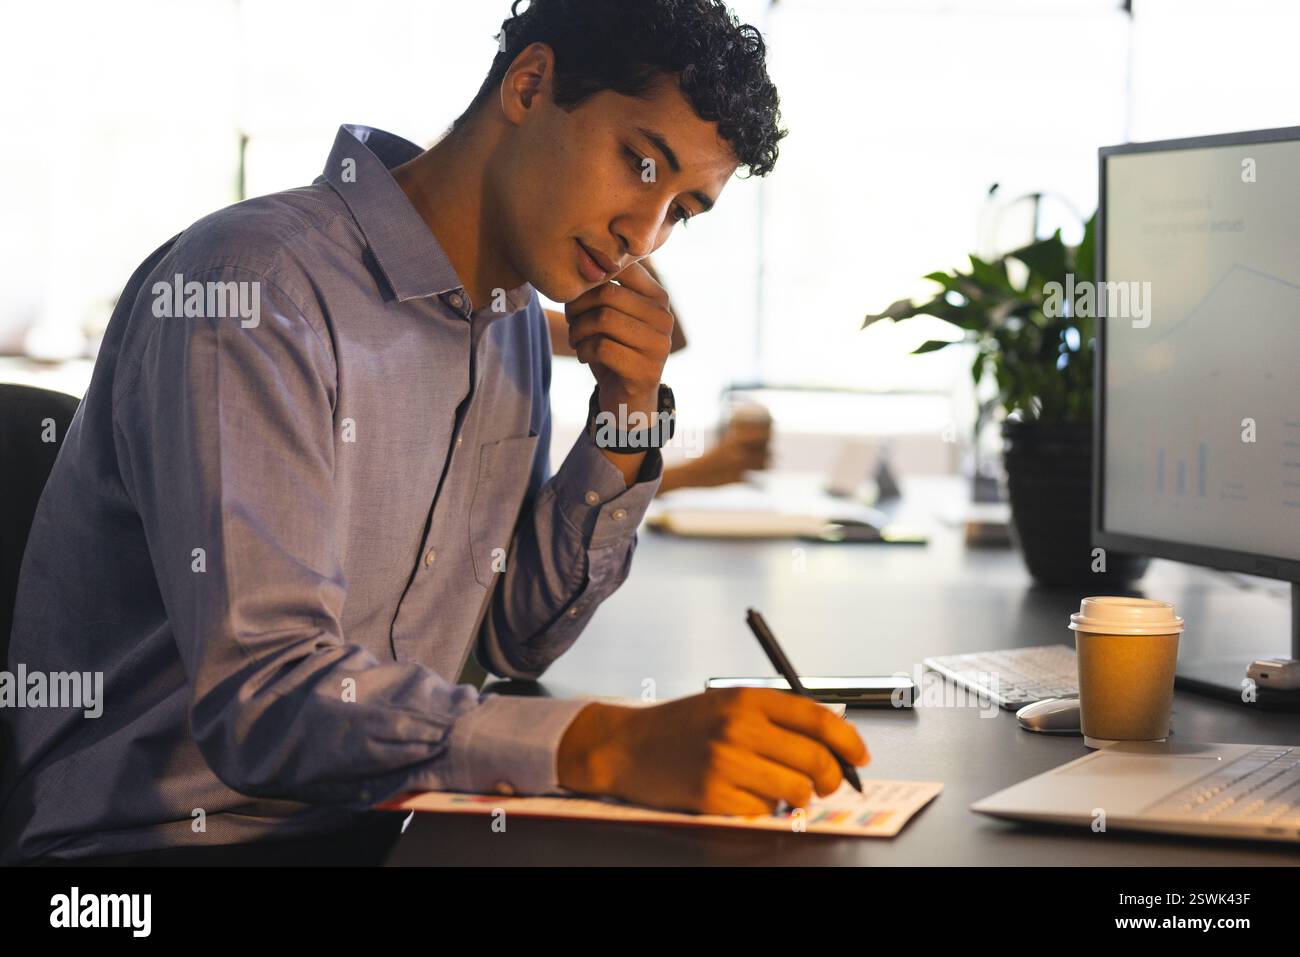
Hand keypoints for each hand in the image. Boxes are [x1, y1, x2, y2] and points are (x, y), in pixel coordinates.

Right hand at [557, 688, 869, 814]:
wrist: (626, 746)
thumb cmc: (682, 725)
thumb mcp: (728, 703)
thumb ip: (775, 716)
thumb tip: (831, 742)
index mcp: (748, 698)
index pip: (819, 718)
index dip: (849, 741)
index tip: (859, 757)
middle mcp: (739, 727)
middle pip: (815, 760)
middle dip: (830, 779)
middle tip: (825, 784)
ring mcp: (726, 763)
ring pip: (795, 792)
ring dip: (796, 798)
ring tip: (778, 789)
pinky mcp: (714, 796)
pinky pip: (764, 812)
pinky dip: (763, 810)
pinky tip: (745, 796)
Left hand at [565, 260, 674, 418]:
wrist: (626, 400)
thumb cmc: (614, 350)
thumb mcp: (612, 315)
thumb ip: (603, 290)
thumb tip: (580, 266)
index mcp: (658, 297)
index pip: (621, 269)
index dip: (590, 279)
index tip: (579, 298)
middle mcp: (664, 318)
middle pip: (608, 294)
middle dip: (578, 307)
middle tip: (571, 322)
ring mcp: (659, 346)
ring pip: (603, 319)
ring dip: (578, 330)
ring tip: (577, 340)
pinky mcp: (646, 370)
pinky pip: (602, 347)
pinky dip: (584, 351)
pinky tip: (585, 357)